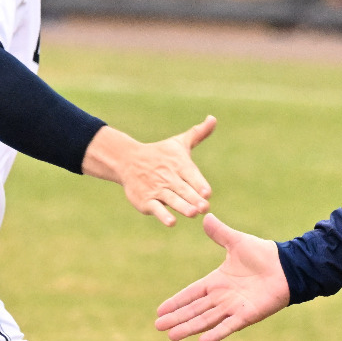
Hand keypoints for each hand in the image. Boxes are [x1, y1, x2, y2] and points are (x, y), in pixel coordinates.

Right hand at [81, 116, 215, 226]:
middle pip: (183, 189)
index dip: (200, 184)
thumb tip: (213, 118)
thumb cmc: (159, 153)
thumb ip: (199, 133)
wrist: (128, 160)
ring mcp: (156, 189)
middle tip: (204, 207)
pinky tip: (171, 222)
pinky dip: (163, 215)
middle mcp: (168, 177)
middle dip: (194, 198)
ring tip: (192, 213)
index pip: (192, 175)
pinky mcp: (146, 201)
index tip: (208, 192)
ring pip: (171, 199)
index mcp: (179, 164)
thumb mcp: (179, 142)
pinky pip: (156, 208)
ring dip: (182, 206)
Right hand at [154, 214, 291, 340]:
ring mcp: (234, 307)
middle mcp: (222, 297)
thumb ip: (220, 232)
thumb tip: (206, 215)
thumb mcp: (236, 241)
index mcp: (217, 281)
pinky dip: (216, 334)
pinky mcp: (247, 315)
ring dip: (189, 327)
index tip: (160, 310)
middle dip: (177, 318)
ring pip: (206, 320)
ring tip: (172, 336)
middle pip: (194, 310)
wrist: (287, 266)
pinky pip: (228, 326)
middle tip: (158, 327)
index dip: (176, 301)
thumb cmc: (263, 254)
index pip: (191, 293)